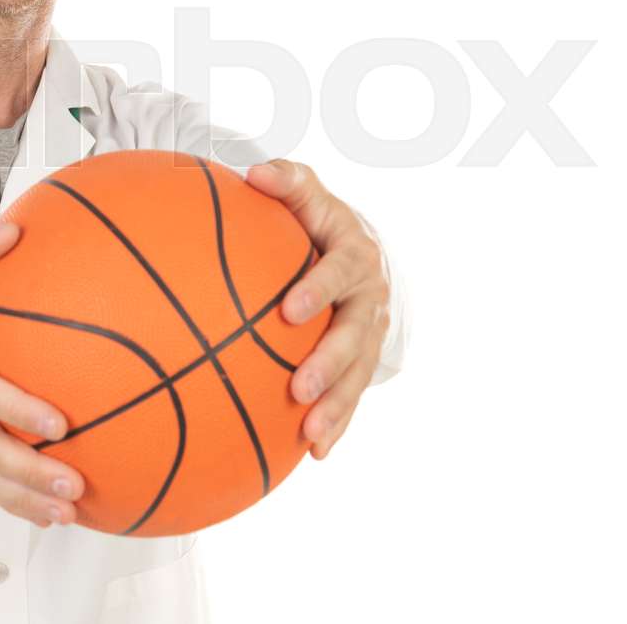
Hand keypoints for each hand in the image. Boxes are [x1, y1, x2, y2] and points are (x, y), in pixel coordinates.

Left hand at [245, 160, 390, 460]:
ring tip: (311, 433)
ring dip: (337, 405)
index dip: (319, 290)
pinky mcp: (362, 361)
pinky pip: (352, 396)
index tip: (289, 311)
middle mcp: (369, 299)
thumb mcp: (307, 195)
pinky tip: (314, 453)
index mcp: (355, 256)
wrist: (357, 250)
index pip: (340, 272)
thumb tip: (256, 173)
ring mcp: (369, 334)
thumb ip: (286, 181)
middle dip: (329, 364)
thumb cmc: (318, 220)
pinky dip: (337, 423)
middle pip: (354, 336)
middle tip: (298, 386)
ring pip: (358, 375)